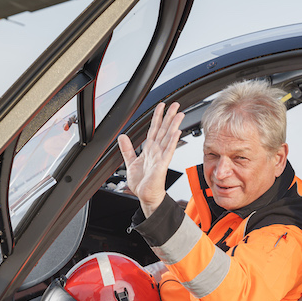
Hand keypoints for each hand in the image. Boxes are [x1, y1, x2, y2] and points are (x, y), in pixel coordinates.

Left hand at [118, 102, 183, 216]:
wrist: (146, 196)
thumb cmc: (142, 182)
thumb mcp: (130, 162)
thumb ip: (127, 149)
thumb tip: (122, 136)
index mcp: (150, 149)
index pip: (154, 129)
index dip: (157, 117)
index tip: (161, 106)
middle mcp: (157, 151)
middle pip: (164, 130)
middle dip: (169, 116)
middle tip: (175, 104)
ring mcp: (160, 157)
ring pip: (168, 138)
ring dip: (174, 125)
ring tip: (179, 114)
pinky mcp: (162, 165)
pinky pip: (168, 151)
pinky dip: (172, 141)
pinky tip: (176, 132)